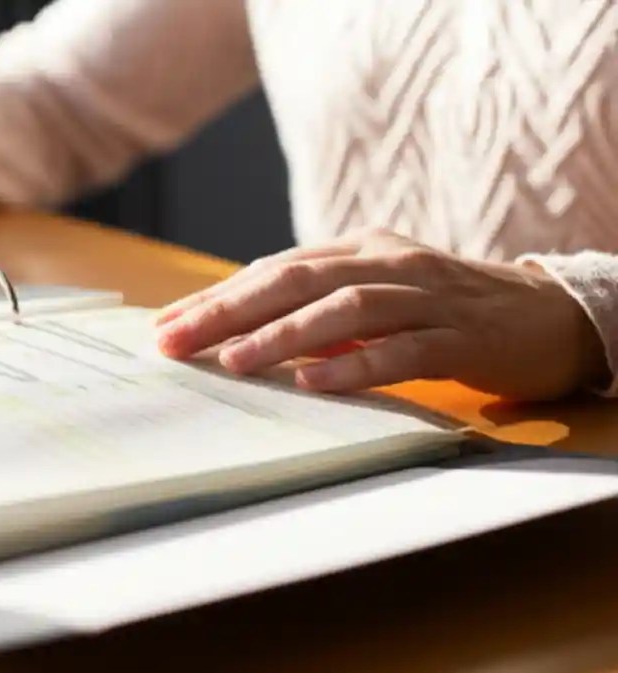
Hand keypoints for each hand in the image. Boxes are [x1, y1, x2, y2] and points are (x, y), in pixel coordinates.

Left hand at [154, 229, 608, 399]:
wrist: (549, 314)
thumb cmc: (442, 308)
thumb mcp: (374, 293)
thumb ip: (315, 302)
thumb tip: (236, 325)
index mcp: (358, 249)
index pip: (272, 269)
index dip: (215, 298)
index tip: (163, 326)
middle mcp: (387, 263)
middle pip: (296, 280)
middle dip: (228, 312)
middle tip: (174, 342)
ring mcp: (426, 298)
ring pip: (345, 310)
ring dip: (282, 337)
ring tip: (231, 362)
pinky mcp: (461, 337)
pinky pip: (403, 350)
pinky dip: (356, 367)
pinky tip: (314, 384)